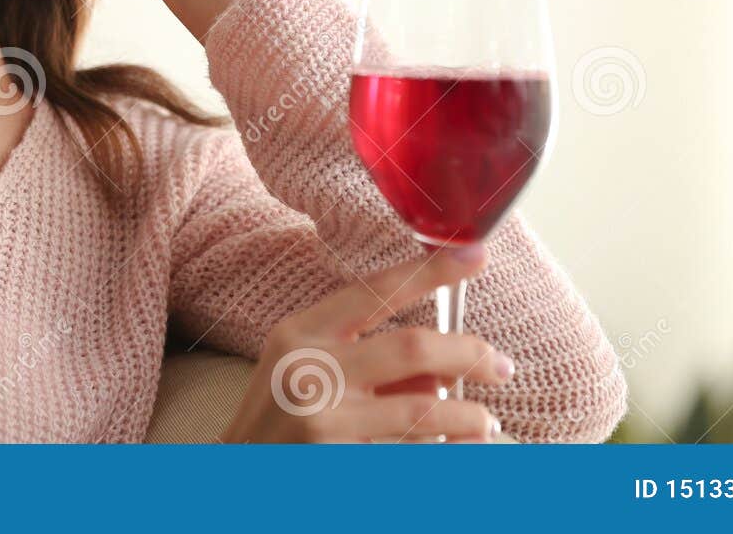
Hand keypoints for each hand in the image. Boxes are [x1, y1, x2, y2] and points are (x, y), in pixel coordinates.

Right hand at [219, 246, 512, 442]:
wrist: (233, 477)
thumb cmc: (275, 418)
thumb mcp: (307, 369)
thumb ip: (366, 357)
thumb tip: (442, 367)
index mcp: (301, 332)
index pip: (376, 290)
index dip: (430, 271)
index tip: (474, 255)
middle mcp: (309, 370)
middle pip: (412, 349)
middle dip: (469, 353)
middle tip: (500, 364)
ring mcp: (322, 420)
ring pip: (422, 408)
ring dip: (466, 414)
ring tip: (485, 423)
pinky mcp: (335, 461)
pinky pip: (410, 452)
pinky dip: (444, 451)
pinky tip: (460, 451)